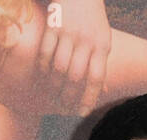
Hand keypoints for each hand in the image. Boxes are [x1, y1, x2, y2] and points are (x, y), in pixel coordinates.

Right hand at [35, 0, 111, 115]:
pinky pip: (45, 52)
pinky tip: (42, 75)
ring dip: (54, 84)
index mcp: (102, 46)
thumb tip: (104, 92)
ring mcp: (69, 33)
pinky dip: (43, 67)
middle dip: (68, 96)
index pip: (97, 78)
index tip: (82, 112)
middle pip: (76, 77)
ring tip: (51, 93)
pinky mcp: (53, 25)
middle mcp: (86, 41)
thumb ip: (101, 64)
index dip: (89, 98)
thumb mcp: (103, 39)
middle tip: (63, 107)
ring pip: (59, 67)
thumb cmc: (93, 20)